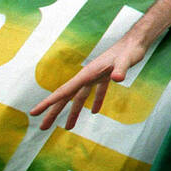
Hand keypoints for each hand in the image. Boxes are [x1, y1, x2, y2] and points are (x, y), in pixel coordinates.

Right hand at [30, 35, 147, 130]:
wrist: (136, 41)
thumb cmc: (130, 50)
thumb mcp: (126, 61)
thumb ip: (121, 70)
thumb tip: (118, 79)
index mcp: (87, 74)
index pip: (64, 91)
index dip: (48, 103)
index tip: (34, 112)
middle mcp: (87, 76)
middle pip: (67, 97)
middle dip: (54, 112)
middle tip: (42, 128)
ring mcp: (96, 76)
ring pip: (80, 97)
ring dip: (73, 112)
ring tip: (68, 127)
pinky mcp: (107, 76)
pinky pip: (97, 91)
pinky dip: (96, 102)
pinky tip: (94, 112)